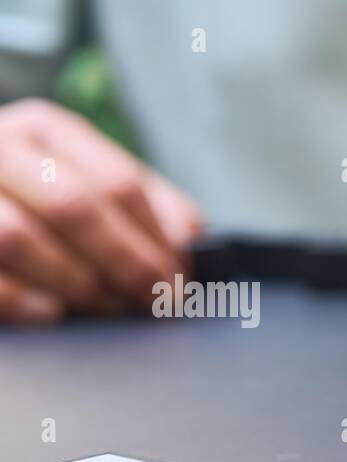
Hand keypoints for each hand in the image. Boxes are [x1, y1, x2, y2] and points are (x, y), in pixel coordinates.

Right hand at [0, 99, 203, 323]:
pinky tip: (54, 313)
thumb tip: (195, 241)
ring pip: (19, 238)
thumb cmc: (43, 202)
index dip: (158, 239)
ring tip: (108, 307)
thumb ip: (151, 206)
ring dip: (77, 284)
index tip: (182, 278)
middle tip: (155, 300)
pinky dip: (25, 301)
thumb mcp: (94, 185)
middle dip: (127, 263)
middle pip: (74, 208)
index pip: (119, 183)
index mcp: (47, 131)